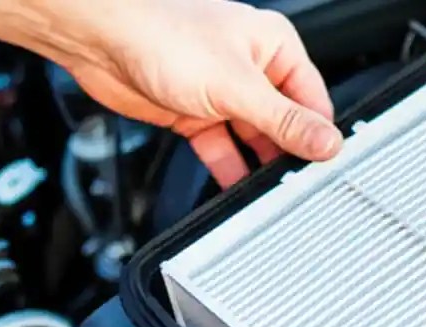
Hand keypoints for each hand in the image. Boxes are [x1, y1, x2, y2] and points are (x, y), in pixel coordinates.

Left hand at [61, 0, 341, 186]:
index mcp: (274, 47)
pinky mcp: (196, 114)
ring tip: (270, 192)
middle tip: (296, 185)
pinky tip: (237, 190)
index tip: (322, 167)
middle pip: (284, 124)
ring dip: (259, 166)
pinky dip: (229, 170)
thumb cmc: (161, 35)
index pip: (313, 101)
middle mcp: (251, 69)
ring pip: (253, 140)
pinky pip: (222, 149)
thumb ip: (284, 120)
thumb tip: (327, 142)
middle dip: (288, 154)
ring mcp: (223, 93)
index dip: (318, 136)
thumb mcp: (236, 86)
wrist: (99, 38)